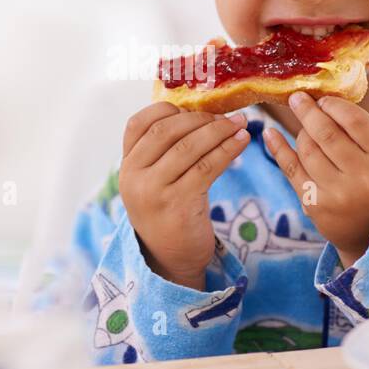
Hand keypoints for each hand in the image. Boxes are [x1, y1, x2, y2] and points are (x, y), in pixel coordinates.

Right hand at [118, 102, 250, 287]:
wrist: (171, 260)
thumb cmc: (169, 213)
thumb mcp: (154, 182)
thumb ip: (162, 152)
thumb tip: (198, 112)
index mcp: (127, 166)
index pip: (138, 124)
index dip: (167, 109)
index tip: (194, 108)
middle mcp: (134, 177)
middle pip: (167, 131)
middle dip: (200, 118)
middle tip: (227, 116)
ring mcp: (154, 191)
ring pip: (189, 147)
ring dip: (219, 130)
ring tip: (240, 124)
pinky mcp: (179, 204)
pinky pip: (207, 167)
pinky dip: (227, 149)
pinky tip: (242, 142)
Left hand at [264, 92, 368, 267]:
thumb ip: (362, 132)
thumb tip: (324, 100)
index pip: (356, 121)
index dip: (335, 105)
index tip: (324, 99)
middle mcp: (361, 177)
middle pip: (327, 133)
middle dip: (308, 111)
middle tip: (297, 97)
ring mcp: (335, 193)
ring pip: (307, 149)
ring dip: (301, 132)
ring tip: (303, 125)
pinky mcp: (314, 204)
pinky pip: (291, 168)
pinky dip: (278, 148)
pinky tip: (270, 133)